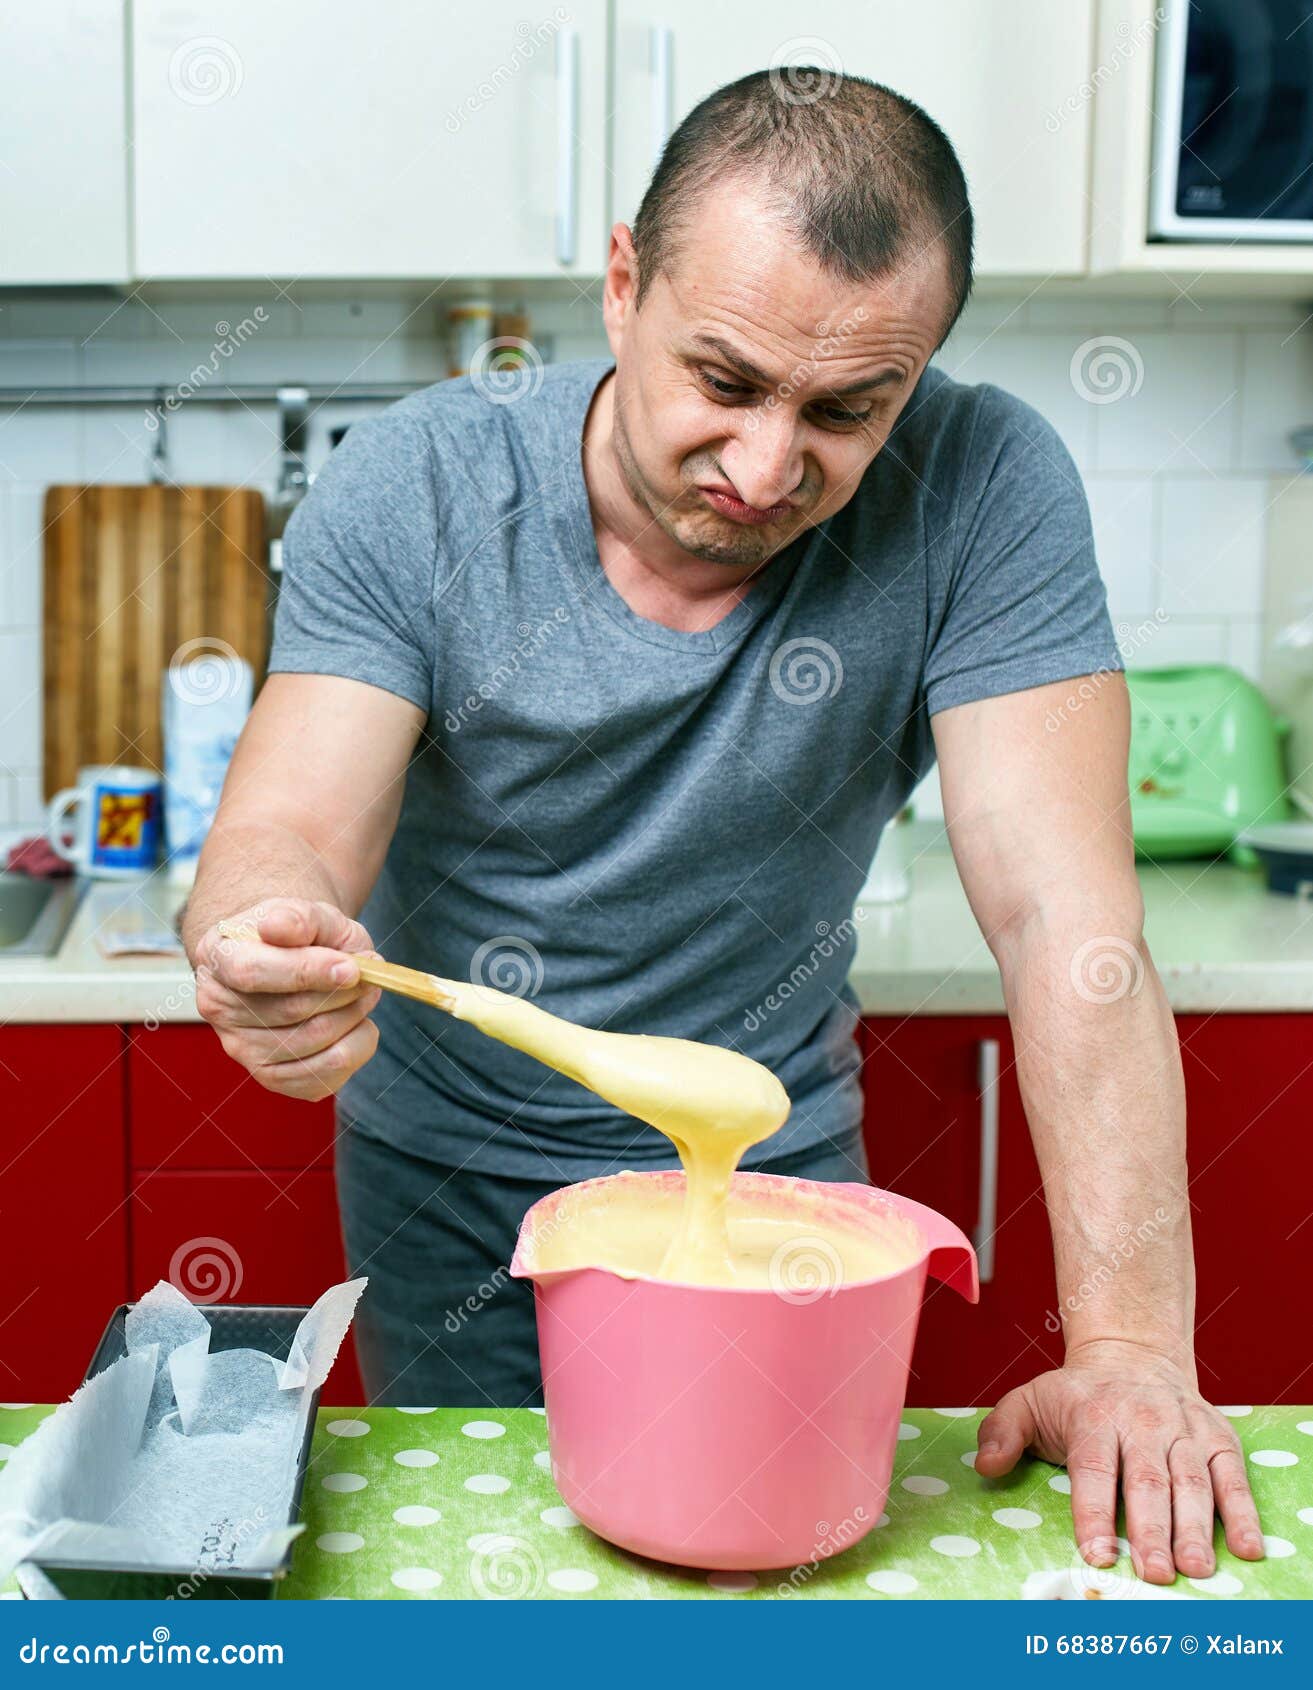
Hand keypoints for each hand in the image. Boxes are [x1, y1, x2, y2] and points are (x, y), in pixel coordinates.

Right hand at [194, 898, 381, 1100]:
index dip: (307, 971)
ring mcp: (242, 1049)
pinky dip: (357, 1046)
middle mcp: (219, 1009)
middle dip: (343, 993)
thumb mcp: (308, 915)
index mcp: (218, 956)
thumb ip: (298, 917)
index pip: (253, 972)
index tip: (351, 968)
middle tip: (368, 976)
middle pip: (290, 1011)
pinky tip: (356, 1023)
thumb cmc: (301, 937)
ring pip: (313, 1043)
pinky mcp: (273, 1078)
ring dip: (354, 1016)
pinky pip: (327, 1074)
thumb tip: (280, 927)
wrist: (294, 962)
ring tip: (363, 994)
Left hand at [974, 1339, 1264, 1583]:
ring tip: (1195, 1568)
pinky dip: (1242, 1512)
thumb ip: (1003, 1431)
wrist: (1132, 1353)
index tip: (1097, 1553)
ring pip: (1191, 1482)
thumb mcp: (1031, 1400)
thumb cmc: (1078, 1394)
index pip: (1093, 1469)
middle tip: (1154, 1573)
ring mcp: (1183, 1430)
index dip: (1095, 1513)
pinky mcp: (1216, 1437)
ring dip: (1195, 1528)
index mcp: (1094, 1416)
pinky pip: (1232, 1476)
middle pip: (1147, 1481)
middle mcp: (1142, 1423)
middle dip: (1151, 1530)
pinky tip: (1245, 1547)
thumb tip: (984, 1465)